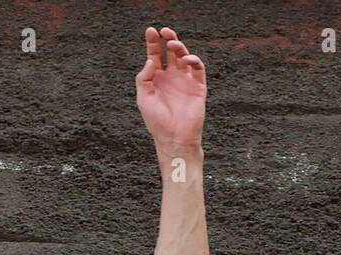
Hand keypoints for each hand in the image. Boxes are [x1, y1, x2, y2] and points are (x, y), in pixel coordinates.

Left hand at [136, 26, 205, 150]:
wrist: (174, 138)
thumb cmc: (157, 122)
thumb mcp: (143, 98)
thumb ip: (144, 78)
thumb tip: (150, 60)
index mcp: (157, 79)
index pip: (155, 55)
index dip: (153, 43)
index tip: (151, 31)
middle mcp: (171, 77)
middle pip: (170, 52)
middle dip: (168, 39)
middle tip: (165, 31)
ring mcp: (185, 81)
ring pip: (184, 57)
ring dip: (179, 47)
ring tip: (173, 44)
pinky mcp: (198, 87)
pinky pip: (198, 69)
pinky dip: (193, 60)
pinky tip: (186, 59)